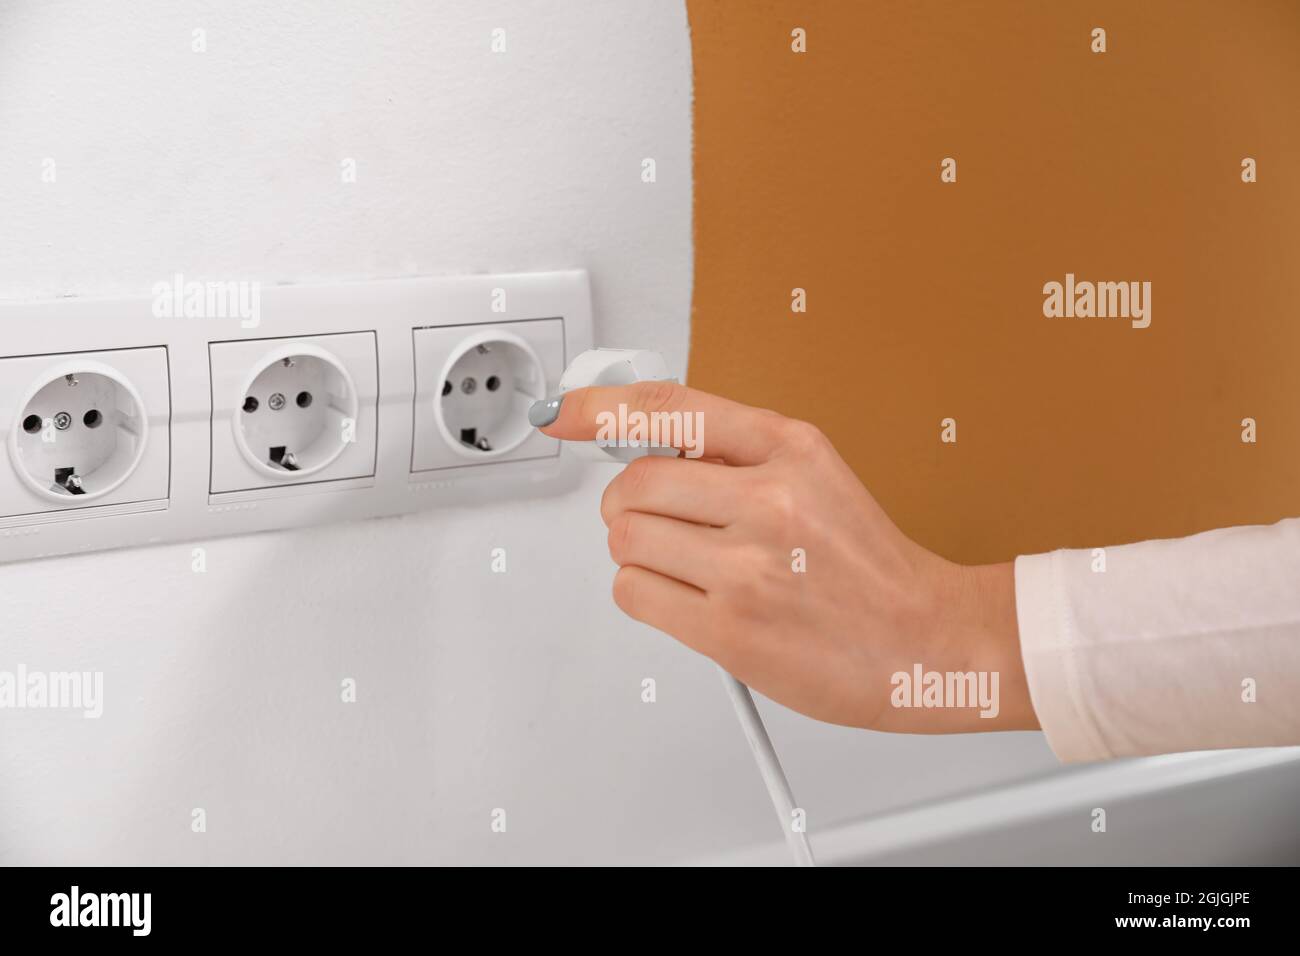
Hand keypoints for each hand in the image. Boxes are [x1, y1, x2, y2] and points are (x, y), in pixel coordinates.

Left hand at [534, 382, 1038, 732]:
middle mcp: (768, 499)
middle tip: (663, 525)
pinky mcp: (729, 629)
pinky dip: (646, 594)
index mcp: (790, 448)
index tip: (565, 416)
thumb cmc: (867, 566)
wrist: (925, 642)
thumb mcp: (817, 476)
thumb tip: (643, 449)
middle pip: (633, 484)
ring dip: (638, 553)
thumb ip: (736, 456)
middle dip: (630, 507)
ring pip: (625, 539)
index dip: (601, 409)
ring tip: (688, 566)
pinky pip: (634, 593)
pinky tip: (689, 599)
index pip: (670, 410)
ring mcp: (747, 567)